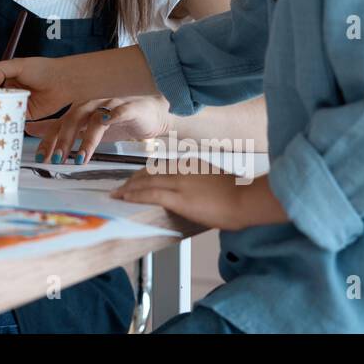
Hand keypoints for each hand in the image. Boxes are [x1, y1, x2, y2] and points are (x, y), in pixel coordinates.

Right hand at [0, 56, 71, 119]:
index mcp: (6, 79)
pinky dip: (7, 122)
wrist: (64, 81)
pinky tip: (0, 125)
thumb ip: (0, 70)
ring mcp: (18, 103)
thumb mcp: (19, 65)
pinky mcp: (27, 114)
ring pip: (2, 111)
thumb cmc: (43, 69)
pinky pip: (13, 119)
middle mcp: (10, 91)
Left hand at [29, 96, 171, 164]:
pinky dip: (113, 116)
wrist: (148, 113)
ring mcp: (110, 105)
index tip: (40, 158)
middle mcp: (91, 105)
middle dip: (63, 141)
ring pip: (95, 119)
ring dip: (87, 139)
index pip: (59, 125)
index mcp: (78, 111)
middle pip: (73, 120)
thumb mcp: (83, 127)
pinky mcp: (129, 109)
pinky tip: (107, 123)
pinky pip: (120, 111)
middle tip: (57, 160)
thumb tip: (29, 129)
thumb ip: (58, 128)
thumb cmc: (114, 121)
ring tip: (81, 158)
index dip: (48, 141)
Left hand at [113, 160, 252, 229]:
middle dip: (132, 180)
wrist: (246, 199)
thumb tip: (196, 192)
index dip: (144, 173)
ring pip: (145, 182)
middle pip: (149, 172)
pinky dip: (134, 195)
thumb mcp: (217, 180)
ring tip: (117, 194)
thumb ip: (202, 182)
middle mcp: (182, 169)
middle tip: (121, 187)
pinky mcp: (179, 198)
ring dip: (128, 188)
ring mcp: (179, 182)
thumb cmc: (239, 194)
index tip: (135, 178)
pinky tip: (124, 198)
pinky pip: (150, 194)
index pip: (160, 166)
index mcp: (191, 164)